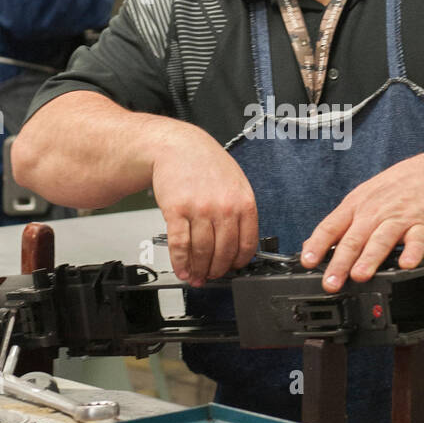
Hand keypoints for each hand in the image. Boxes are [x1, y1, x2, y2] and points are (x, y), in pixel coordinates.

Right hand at [150, 124, 259, 285]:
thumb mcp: (236, 183)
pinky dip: (180, 262)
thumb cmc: (206, 163)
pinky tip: (181, 269)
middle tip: (212, 276)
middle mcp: (224, 207)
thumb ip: (241, 212)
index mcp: (243, 202)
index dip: (238, 263)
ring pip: (202, 252)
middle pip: (224, 252)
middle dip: (217, 271)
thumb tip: (241, 243)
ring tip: (196, 276)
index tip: (232, 269)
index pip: (247, 244)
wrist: (177, 146)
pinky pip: (180, 244)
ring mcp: (199, 209)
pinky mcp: (176, 210)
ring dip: (198, 270)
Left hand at [300, 150, 423, 291]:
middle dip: (340, 263)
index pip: (330, 227)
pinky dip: (412, 252)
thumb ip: (336, 226)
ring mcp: (398, 219)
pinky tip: (407, 264)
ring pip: (381, 240)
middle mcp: (373, 213)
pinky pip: (417, 240)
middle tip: (331, 282)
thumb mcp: (358, 200)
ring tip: (360, 275)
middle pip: (353, 239)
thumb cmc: (391, 190)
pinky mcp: (422, 225)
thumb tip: (309, 248)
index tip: (307, 262)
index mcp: (354, 208)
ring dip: (370, 258)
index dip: (317, 245)